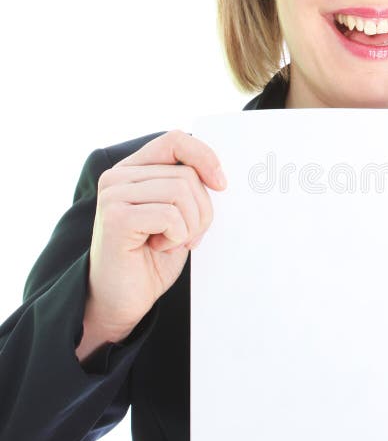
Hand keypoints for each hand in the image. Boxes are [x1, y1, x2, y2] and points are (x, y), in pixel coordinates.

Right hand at [83, 129, 226, 345]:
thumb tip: (220, 175)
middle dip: (202, 210)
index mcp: (134, 170)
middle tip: (189, 236)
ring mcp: (113, 195)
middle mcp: (118, 177)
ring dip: (190, 225)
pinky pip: (170, 215)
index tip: (221, 185)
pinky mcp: (115, 217)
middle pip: (187, 174)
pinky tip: (159, 247)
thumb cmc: (152, 258)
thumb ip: (189, 189)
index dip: (204, 157)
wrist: (122, 300)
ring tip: (173, 242)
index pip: (175, 140)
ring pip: (181, 192)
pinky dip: (177, 236)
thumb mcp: (178, 215)